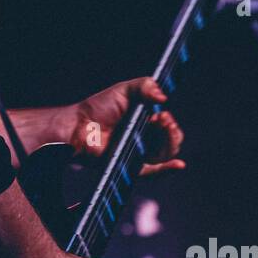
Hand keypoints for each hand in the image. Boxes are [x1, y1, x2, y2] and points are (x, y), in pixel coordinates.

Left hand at [64, 76, 184, 175]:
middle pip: (172, 142)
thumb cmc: (98, 108)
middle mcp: (146, 140)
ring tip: (161, 128)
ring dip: (170, 143)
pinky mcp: (131, 167)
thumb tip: (163, 96)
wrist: (79, 125)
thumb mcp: (124, 90)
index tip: (161, 114)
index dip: (170, 122)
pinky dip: (167, 169)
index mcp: (146, 124)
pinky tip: (178, 165)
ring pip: (166, 155)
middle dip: (172, 132)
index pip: (169, 127)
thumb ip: (145, 86)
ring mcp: (139, 154)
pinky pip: (153, 172)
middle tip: (162, 120)